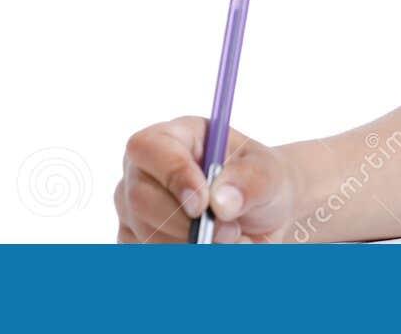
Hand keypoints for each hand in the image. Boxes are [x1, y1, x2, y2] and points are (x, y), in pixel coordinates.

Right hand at [115, 115, 301, 242]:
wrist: (261, 214)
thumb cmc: (260, 181)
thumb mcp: (268, 172)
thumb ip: (250, 181)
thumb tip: (219, 203)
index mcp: (172, 137)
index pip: (149, 148)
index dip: (172, 175)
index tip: (202, 205)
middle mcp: (143, 171)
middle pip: (140, 199)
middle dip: (187, 224)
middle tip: (230, 231)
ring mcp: (133, 208)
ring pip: (147, 235)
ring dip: (194, 247)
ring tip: (231, 238)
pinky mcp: (135, 241)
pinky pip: (150, 260)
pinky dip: (185, 263)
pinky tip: (211, 252)